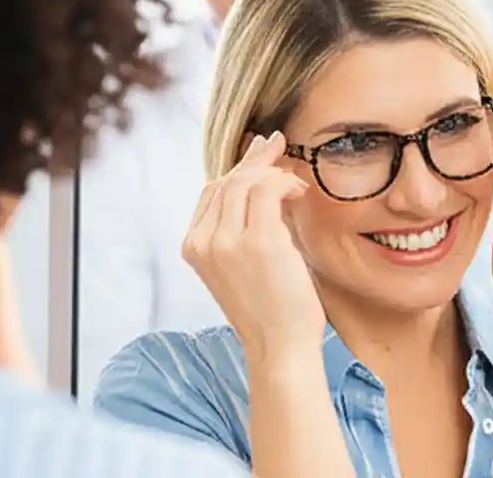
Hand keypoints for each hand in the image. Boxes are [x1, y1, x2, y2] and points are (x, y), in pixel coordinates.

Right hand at [182, 131, 323, 362]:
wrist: (279, 346)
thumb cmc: (270, 308)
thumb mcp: (241, 265)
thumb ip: (240, 229)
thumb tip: (261, 186)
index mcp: (193, 247)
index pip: (211, 191)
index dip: (237, 168)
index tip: (260, 153)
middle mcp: (203, 241)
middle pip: (226, 180)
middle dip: (255, 160)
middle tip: (280, 146)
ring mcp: (227, 241)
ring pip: (246, 181)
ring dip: (273, 172)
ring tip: (296, 181)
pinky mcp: (257, 242)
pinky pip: (267, 190)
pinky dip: (284, 183)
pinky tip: (299, 193)